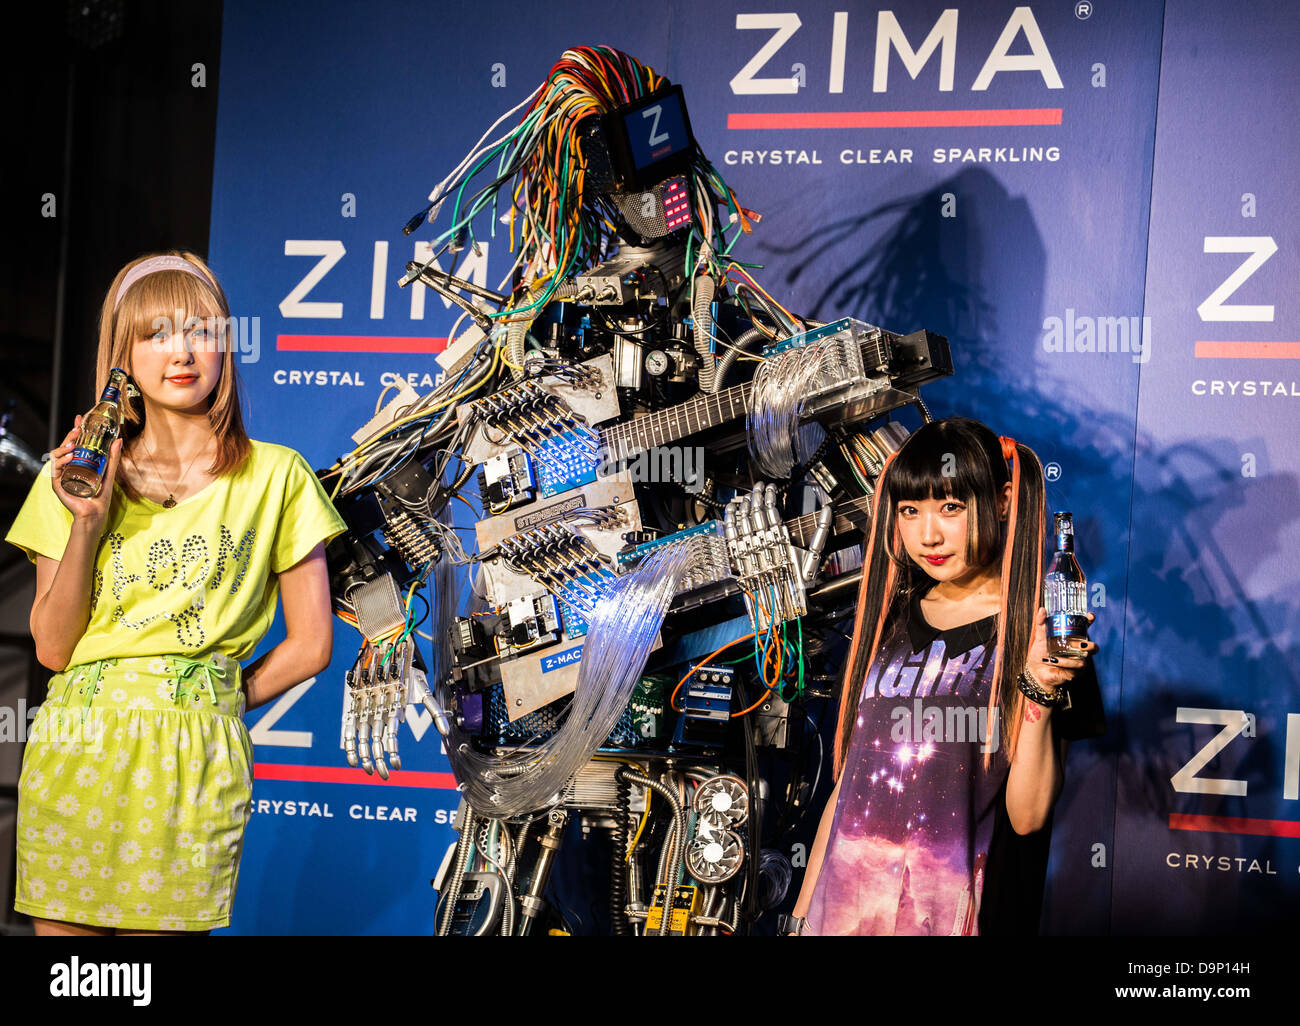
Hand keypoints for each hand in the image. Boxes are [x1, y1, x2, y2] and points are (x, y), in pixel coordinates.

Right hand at [49, 413, 122, 530]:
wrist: (95, 513)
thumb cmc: (100, 494)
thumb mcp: (108, 472)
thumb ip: (112, 458)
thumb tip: (118, 439)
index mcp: (77, 463)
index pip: (73, 443)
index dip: (74, 430)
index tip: (79, 418)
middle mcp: (67, 467)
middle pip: (63, 447)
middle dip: (69, 436)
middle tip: (77, 429)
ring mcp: (61, 475)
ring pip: (55, 456)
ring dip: (63, 448)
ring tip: (74, 446)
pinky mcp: (57, 485)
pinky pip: (55, 470)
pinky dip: (61, 462)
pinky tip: (70, 457)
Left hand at [1025, 607, 1097, 691]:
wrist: (1036, 671)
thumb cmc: (1040, 653)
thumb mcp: (1040, 637)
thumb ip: (1041, 623)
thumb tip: (1042, 609)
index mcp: (1072, 638)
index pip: (1085, 627)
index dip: (1090, 621)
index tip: (1090, 616)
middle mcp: (1078, 649)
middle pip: (1093, 646)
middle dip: (1089, 644)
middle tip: (1080, 644)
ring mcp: (1079, 661)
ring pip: (1084, 658)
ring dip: (1068, 658)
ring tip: (1053, 657)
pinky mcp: (1077, 672)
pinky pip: (1076, 667)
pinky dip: (1064, 663)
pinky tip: (1054, 662)